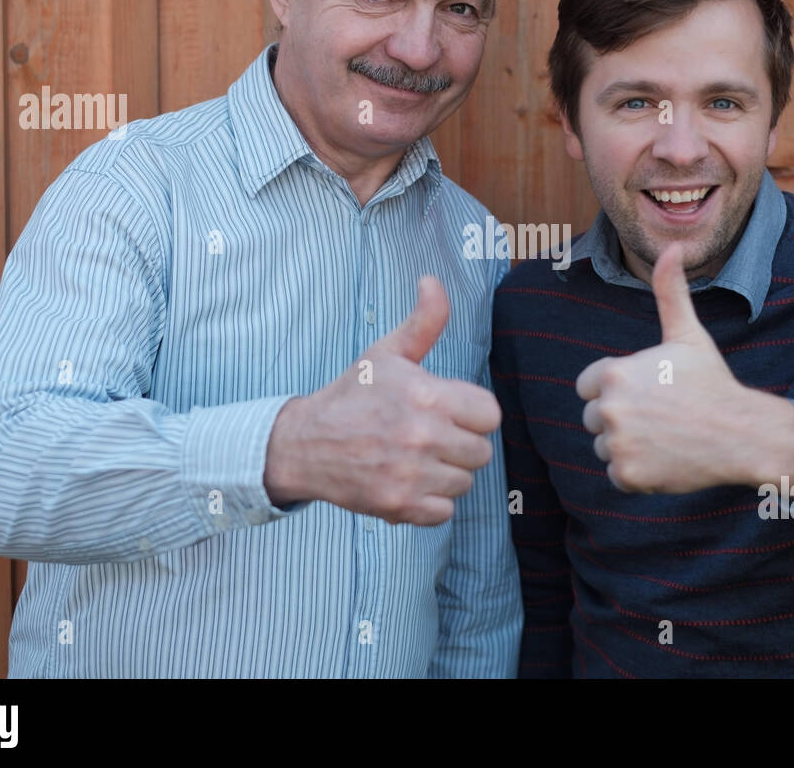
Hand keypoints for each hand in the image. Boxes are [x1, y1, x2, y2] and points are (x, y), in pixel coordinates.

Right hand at [265, 276, 499, 524]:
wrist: (303, 443)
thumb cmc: (352, 395)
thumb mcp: (386, 352)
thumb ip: (422, 321)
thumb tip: (432, 281)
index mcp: (426, 395)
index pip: (490, 415)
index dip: (473, 413)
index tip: (450, 412)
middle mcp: (422, 436)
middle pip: (481, 452)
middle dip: (460, 444)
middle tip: (430, 436)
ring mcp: (410, 474)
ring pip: (464, 482)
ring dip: (446, 473)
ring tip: (417, 458)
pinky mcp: (398, 505)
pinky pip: (444, 512)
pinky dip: (430, 502)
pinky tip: (410, 481)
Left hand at [576, 243, 793, 493]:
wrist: (742, 434)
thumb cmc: (712, 382)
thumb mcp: (687, 335)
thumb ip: (669, 292)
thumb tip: (672, 248)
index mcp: (613, 373)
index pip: (588, 386)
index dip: (617, 389)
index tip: (649, 390)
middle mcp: (609, 408)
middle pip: (594, 418)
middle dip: (622, 418)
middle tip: (661, 415)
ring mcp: (617, 444)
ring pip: (604, 447)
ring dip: (628, 446)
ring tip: (665, 435)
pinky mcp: (627, 475)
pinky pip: (617, 475)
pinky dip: (638, 472)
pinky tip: (666, 458)